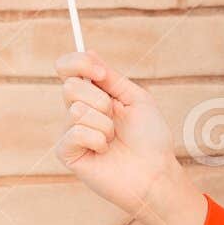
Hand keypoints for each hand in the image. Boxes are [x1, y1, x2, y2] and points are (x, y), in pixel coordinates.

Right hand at [54, 50, 180, 217]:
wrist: (156, 172)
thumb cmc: (150, 138)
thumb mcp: (136, 99)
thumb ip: (111, 77)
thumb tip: (88, 52)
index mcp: (93, 94)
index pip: (67, 68)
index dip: (78, 63)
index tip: (101, 73)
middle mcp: (77, 110)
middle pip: (70, 86)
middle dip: (101, 100)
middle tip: (116, 117)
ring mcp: (70, 132)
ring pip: (76, 110)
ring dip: (104, 123)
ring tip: (114, 138)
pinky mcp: (67, 153)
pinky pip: (75, 132)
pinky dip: (97, 139)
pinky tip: (105, 151)